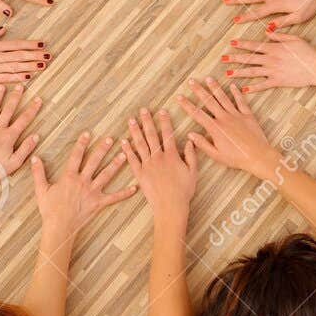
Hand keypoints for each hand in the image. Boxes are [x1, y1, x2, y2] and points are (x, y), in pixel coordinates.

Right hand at [0, 27, 50, 86]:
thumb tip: (5, 28)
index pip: (16, 44)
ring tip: (43, 65)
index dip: (30, 44)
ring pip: (16, 68)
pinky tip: (29, 77)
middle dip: (36, 55)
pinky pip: (6, 79)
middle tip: (49, 55)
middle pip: (20, 56)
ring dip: (31, 66)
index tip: (42, 44)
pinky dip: (18, 78)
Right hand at [32, 133, 135, 238]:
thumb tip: (34, 157)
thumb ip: (38, 172)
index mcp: (69, 177)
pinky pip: (114, 197)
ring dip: (116, 164)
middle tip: (111, 138)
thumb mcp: (41, 189)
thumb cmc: (49, 209)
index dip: (81, 143)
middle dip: (103, 149)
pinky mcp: (99, 203)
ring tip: (124, 154)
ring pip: (106, 175)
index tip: (87, 133)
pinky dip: (125, 193)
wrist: (59, 227)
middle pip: (94, 161)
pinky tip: (135, 188)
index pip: (76, 156)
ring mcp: (92, 192)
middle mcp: (83, 181)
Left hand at [122, 107, 197, 221]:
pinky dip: (127, 150)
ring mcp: (147, 165)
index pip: (168, 134)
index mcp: (172, 156)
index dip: (165, 122)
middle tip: (143, 110)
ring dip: (135, 131)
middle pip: (152, 135)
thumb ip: (191, 155)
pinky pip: (132, 159)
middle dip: (148, 121)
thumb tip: (190, 141)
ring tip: (131, 120)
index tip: (162, 111)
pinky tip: (123, 141)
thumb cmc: (183, 191)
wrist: (170, 205)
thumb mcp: (193, 172)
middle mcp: (158, 157)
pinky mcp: (140, 174)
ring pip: (140, 144)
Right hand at [177, 78, 278, 176]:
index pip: (197, 114)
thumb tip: (190, 135)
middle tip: (192, 81)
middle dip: (199, 90)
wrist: (258, 156)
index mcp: (215, 129)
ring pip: (223, 98)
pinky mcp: (248, 115)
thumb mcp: (216, 155)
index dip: (187, 105)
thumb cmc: (237, 158)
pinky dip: (237, 93)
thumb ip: (202, 144)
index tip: (180, 97)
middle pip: (209, 101)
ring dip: (215, 88)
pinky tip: (233, 85)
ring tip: (209, 78)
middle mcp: (224, 118)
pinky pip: (241, 101)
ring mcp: (236, 115)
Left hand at [224, 30, 315, 91]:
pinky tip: (243, 89)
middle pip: (249, 58)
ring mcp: (273, 71)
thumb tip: (267, 30)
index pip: (253, 45)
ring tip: (227, 73)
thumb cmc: (307, 52)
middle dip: (234, 58)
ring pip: (252, 72)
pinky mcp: (277, 81)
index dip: (241, 44)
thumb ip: (279, 35)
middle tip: (223, 58)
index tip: (231, 43)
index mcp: (273, 48)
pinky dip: (252, 88)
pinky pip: (262, 85)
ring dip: (239, 72)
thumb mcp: (293, 38)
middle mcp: (270, 59)